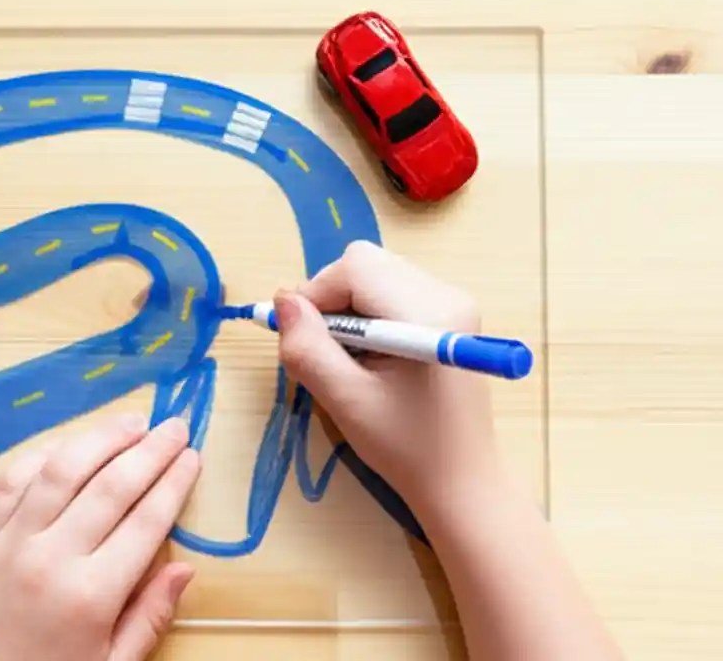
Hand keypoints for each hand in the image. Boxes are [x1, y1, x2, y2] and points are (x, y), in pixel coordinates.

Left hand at [0, 414, 200, 660]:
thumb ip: (148, 617)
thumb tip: (185, 569)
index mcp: (92, 596)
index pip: (146, 520)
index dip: (173, 482)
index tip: (191, 456)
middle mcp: (51, 560)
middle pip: (111, 486)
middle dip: (149, 450)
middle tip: (173, 426)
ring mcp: (7, 544)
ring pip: (61, 470)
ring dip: (99, 439)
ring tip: (129, 423)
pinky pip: (9, 482)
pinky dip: (41, 456)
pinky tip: (66, 446)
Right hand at [274, 240, 501, 514]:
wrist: (461, 479)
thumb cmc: (405, 446)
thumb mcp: (345, 401)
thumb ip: (308, 349)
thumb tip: (282, 301)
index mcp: (427, 314)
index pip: (355, 268)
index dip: (316, 295)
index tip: (302, 339)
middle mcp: (447, 295)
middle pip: (366, 263)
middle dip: (332, 298)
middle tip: (325, 349)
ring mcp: (453, 302)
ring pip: (376, 273)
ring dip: (348, 307)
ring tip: (351, 358)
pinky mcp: (451, 315)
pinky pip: (392, 289)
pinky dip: (368, 312)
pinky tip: (373, 355)